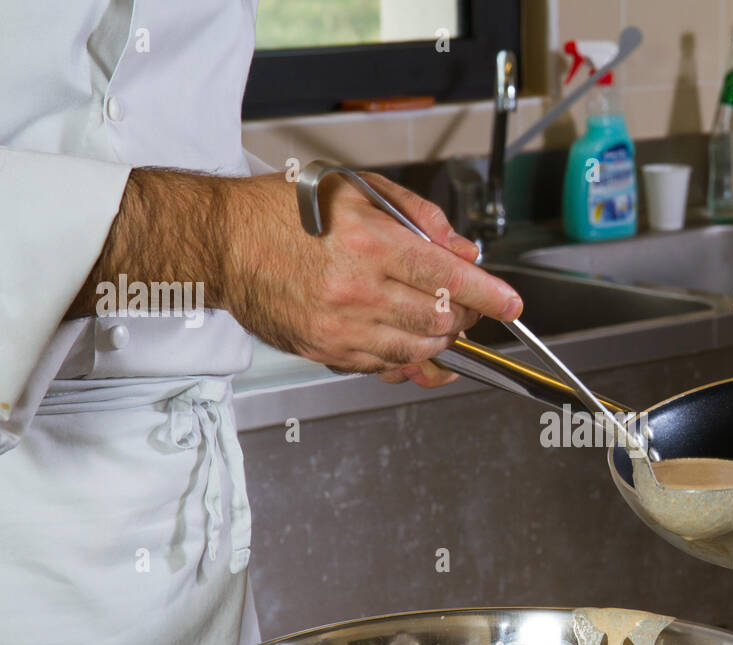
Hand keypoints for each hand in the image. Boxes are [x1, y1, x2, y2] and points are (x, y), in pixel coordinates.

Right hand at [226, 170, 521, 386]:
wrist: (222, 243)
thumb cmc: (283, 211)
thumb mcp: (356, 190)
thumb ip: (419, 219)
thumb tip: (463, 251)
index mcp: (369, 243)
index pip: (450, 278)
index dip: (489, 295)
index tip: (510, 303)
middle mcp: (357, 289)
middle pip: (440, 321)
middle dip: (463, 316)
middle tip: (463, 304)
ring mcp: (340, 326)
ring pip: (416, 351)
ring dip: (437, 340)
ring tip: (432, 319)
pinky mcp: (324, 350)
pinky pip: (382, 365)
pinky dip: (403, 356)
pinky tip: (402, 337)